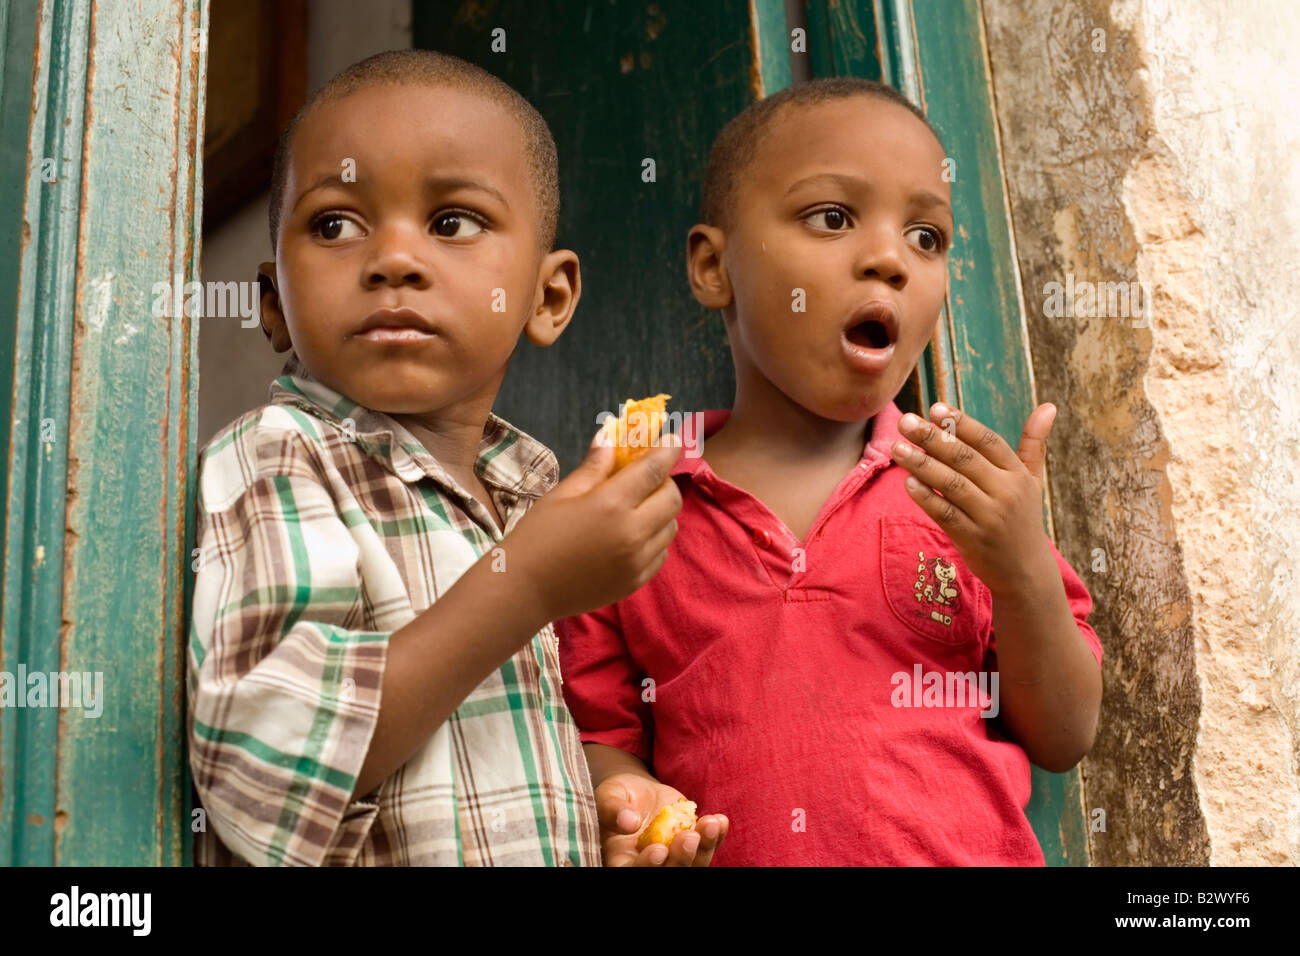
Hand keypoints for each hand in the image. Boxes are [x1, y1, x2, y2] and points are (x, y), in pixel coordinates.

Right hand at [506, 427, 682, 622]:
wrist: (525, 590)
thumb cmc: (537, 536)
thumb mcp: (563, 494)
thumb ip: (594, 466)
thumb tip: (610, 436)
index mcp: (611, 505)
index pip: (654, 470)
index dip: (668, 450)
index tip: (672, 439)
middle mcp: (633, 533)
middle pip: (672, 499)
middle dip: (665, 481)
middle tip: (648, 477)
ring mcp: (638, 561)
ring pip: (671, 527)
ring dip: (661, 511)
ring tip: (638, 507)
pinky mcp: (637, 581)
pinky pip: (661, 553)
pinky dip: (655, 538)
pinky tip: (632, 535)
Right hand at [595, 771, 729, 866]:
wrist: (639, 792)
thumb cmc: (618, 796)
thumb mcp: (610, 796)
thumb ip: (614, 809)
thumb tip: (628, 821)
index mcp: (623, 860)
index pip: (634, 871)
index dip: (648, 865)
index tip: (659, 849)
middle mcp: (651, 865)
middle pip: (669, 873)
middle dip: (682, 859)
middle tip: (689, 836)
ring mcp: (674, 857)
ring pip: (693, 865)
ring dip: (705, 848)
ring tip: (710, 824)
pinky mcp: (691, 845)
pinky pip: (707, 847)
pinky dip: (716, 838)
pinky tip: (720, 822)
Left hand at [890, 401, 1058, 594]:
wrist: (1026, 571)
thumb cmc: (1022, 518)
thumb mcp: (1032, 480)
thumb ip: (1033, 443)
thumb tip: (1048, 406)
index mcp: (1017, 474)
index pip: (988, 441)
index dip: (961, 423)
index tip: (935, 408)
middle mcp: (1006, 493)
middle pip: (965, 459)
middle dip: (932, 438)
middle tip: (905, 421)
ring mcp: (988, 517)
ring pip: (951, 484)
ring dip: (921, 464)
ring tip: (897, 448)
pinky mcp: (972, 538)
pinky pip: (945, 514)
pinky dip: (926, 498)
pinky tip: (908, 482)